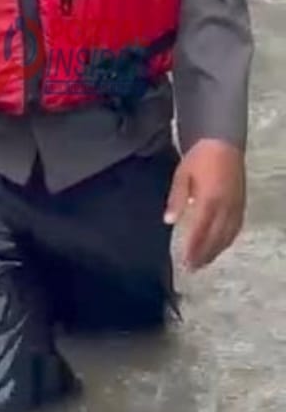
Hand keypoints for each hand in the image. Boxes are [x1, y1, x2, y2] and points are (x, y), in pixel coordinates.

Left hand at [164, 138, 245, 270]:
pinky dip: (228, 240)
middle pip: (216, 237)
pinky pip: (236, 227)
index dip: (194, 248)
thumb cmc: (199, 158)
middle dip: (204, 254)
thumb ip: (176, 199)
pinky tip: (220, 246)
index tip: (185, 261)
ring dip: (216, 250)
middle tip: (192, 268)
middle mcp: (226, 206)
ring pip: (228, 235)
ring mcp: (236, 206)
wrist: (223, 143)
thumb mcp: (181, 175)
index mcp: (210, 199)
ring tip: (203, 262)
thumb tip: (169, 221)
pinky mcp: (241, 204)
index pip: (201, 230)